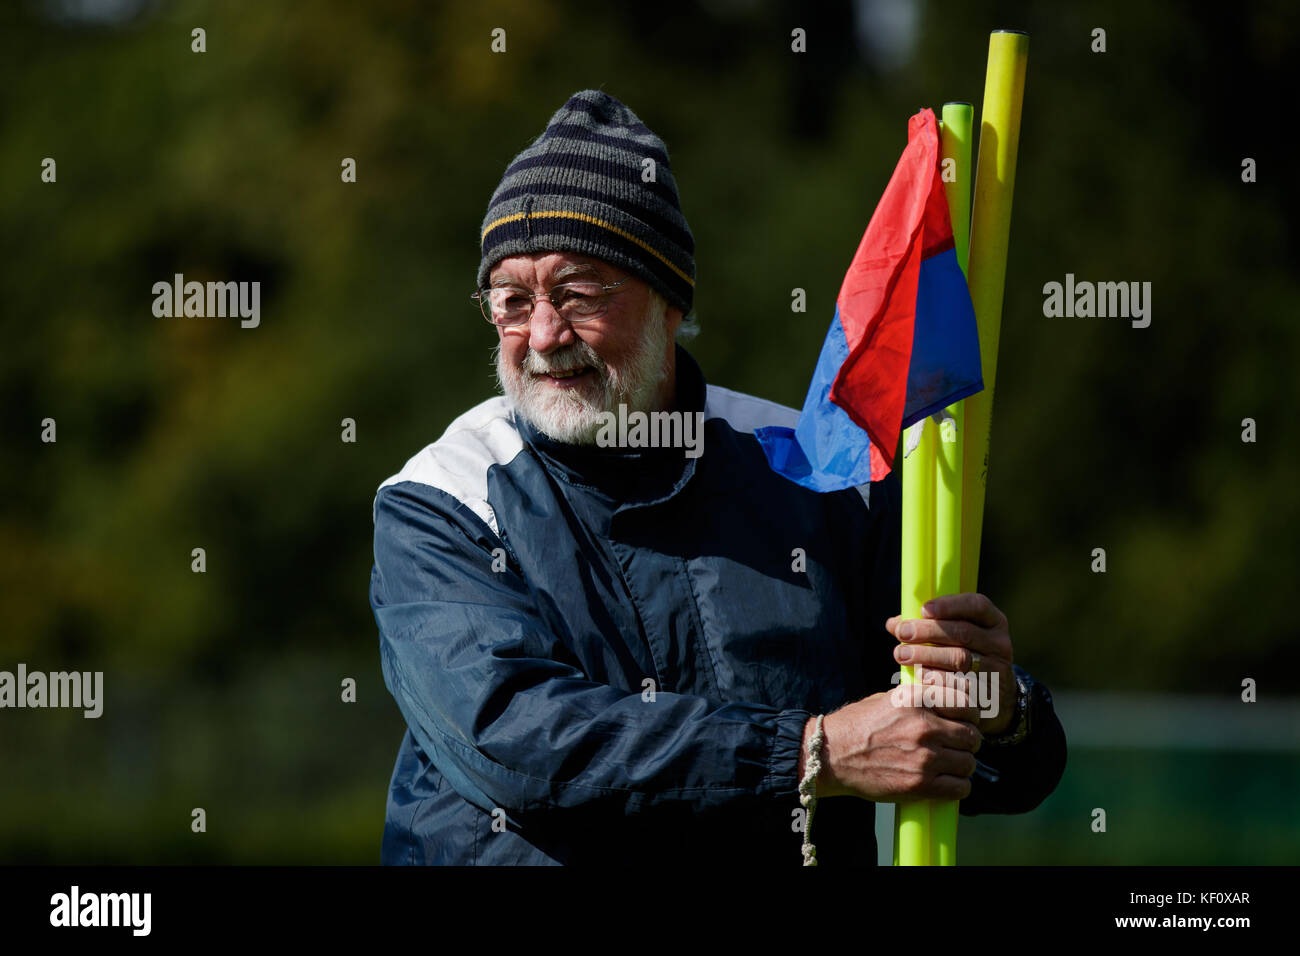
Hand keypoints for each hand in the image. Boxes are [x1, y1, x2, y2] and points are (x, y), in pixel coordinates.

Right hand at [800, 685, 981, 802]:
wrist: (832, 755)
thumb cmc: (857, 725)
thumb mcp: (888, 698)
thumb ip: (919, 699)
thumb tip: (945, 701)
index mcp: (917, 700)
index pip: (966, 704)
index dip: (970, 715)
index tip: (966, 722)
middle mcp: (924, 727)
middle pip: (972, 737)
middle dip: (968, 742)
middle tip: (957, 747)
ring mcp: (924, 758)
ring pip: (968, 763)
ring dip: (962, 766)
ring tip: (949, 766)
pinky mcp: (919, 785)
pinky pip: (959, 788)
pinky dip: (958, 787)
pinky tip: (947, 783)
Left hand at [885, 592, 1015, 735]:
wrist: (994, 695)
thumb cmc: (963, 655)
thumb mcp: (955, 636)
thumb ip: (928, 626)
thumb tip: (894, 623)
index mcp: (993, 621)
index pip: (976, 605)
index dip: (949, 605)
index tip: (923, 609)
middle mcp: (999, 642)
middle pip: (963, 632)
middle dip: (929, 631)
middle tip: (902, 633)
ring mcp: (997, 668)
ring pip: (960, 658)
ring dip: (926, 655)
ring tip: (901, 654)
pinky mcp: (989, 692)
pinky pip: (960, 685)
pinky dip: (936, 679)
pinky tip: (919, 676)